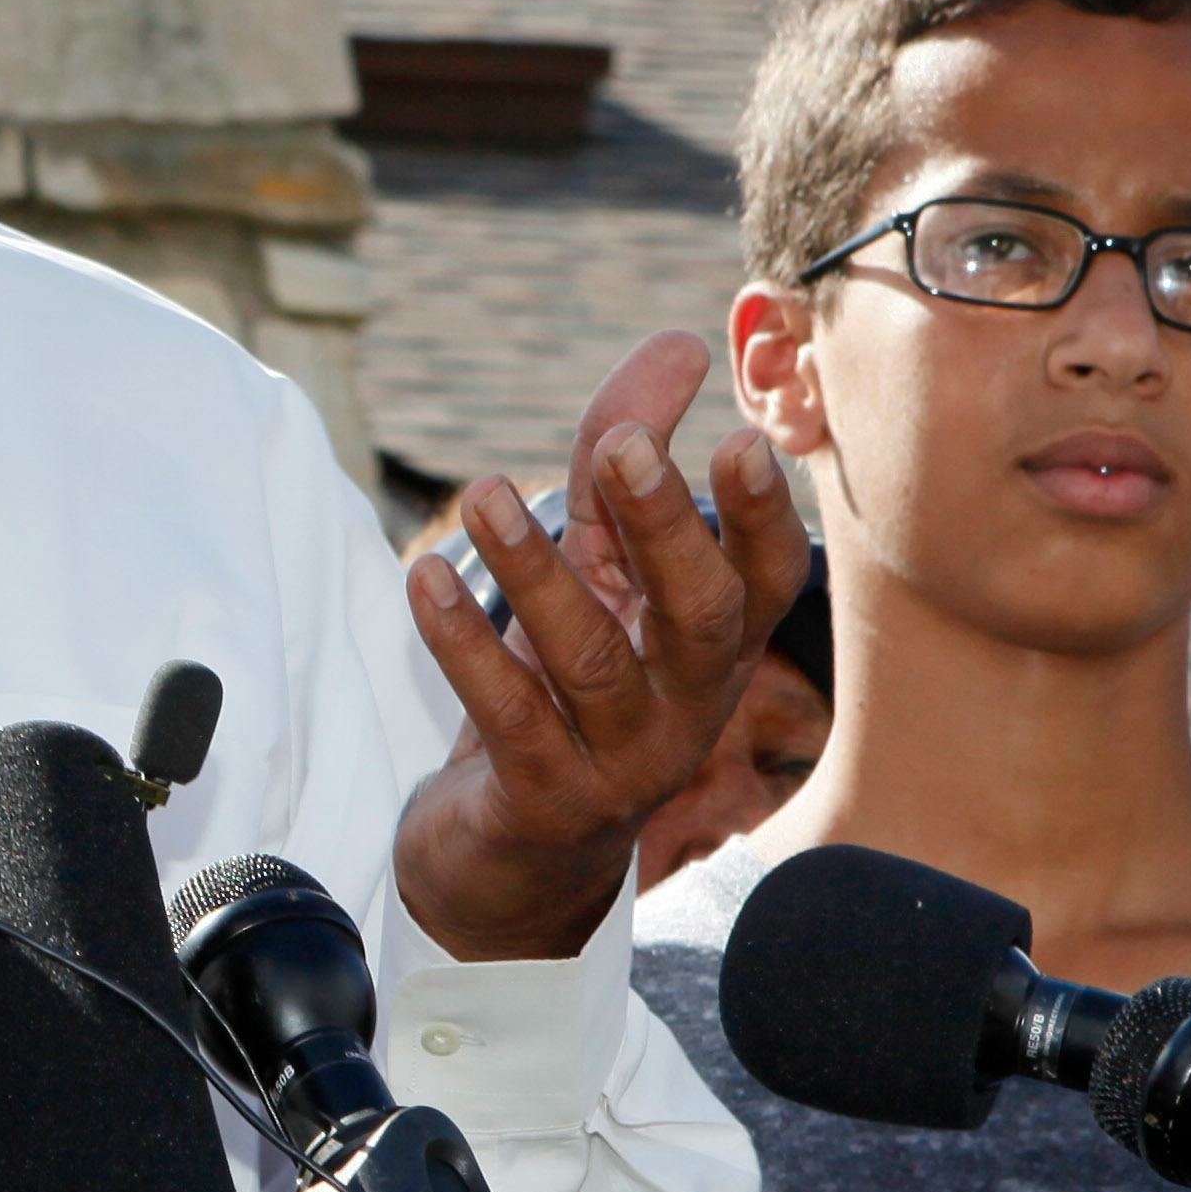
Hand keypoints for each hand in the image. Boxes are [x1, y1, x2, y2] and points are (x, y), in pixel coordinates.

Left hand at [390, 330, 808, 962]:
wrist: (515, 849)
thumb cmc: (569, 681)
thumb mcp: (597, 562)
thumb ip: (621, 458)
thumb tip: (678, 342)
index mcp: (713, 645)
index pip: (765, 580)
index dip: (763, 517)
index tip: (744, 441)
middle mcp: (686, 705)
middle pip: (700, 618)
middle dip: (667, 529)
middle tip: (621, 447)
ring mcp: (622, 763)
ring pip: (593, 662)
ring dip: (539, 573)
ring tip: (486, 493)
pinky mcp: (545, 799)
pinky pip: (508, 716)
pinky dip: (464, 646)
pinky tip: (424, 582)